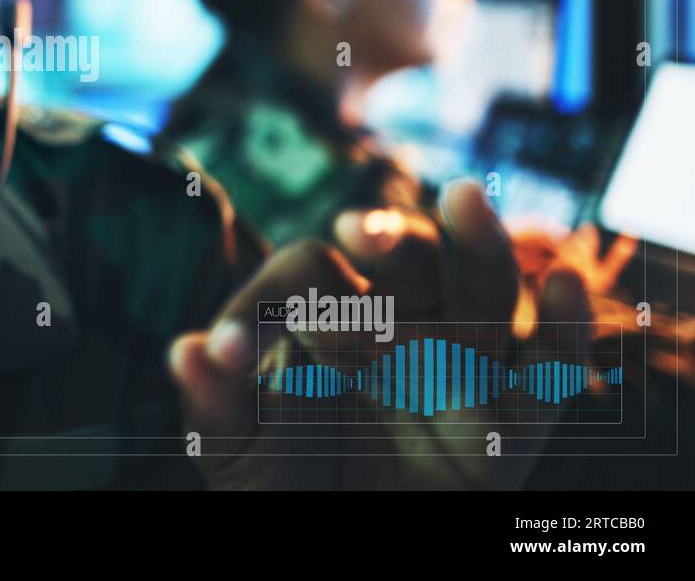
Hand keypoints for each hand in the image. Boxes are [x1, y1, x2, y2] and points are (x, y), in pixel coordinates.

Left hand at [169, 180, 590, 488]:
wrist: (346, 555)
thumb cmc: (284, 491)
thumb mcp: (238, 453)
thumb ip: (214, 403)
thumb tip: (182, 350)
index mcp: (327, 317)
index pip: (307, 275)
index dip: (266, 305)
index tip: (227, 353)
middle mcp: (399, 322)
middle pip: (406, 255)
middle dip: (387, 237)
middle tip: (358, 234)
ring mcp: (460, 360)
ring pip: (480, 283)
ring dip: (476, 240)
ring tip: (463, 199)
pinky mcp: (512, 417)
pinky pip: (546, 365)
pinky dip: (562, 324)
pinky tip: (562, 280)